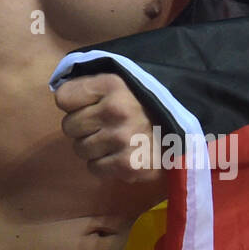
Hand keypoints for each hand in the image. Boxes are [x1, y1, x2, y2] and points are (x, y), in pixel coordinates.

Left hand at [53, 73, 167, 201]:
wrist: (190, 130)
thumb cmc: (150, 104)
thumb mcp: (124, 81)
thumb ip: (93, 84)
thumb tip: (58, 92)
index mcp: (112, 84)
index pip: (63, 97)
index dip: (74, 103)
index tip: (89, 105)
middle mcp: (115, 110)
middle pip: (68, 126)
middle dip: (84, 127)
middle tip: (105, 125)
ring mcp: (122, 139)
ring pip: (79, 149)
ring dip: (93, 147)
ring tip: (116, 140)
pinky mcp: (128, 165)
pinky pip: (93, 168)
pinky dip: (104, 165)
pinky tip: (121, 155)